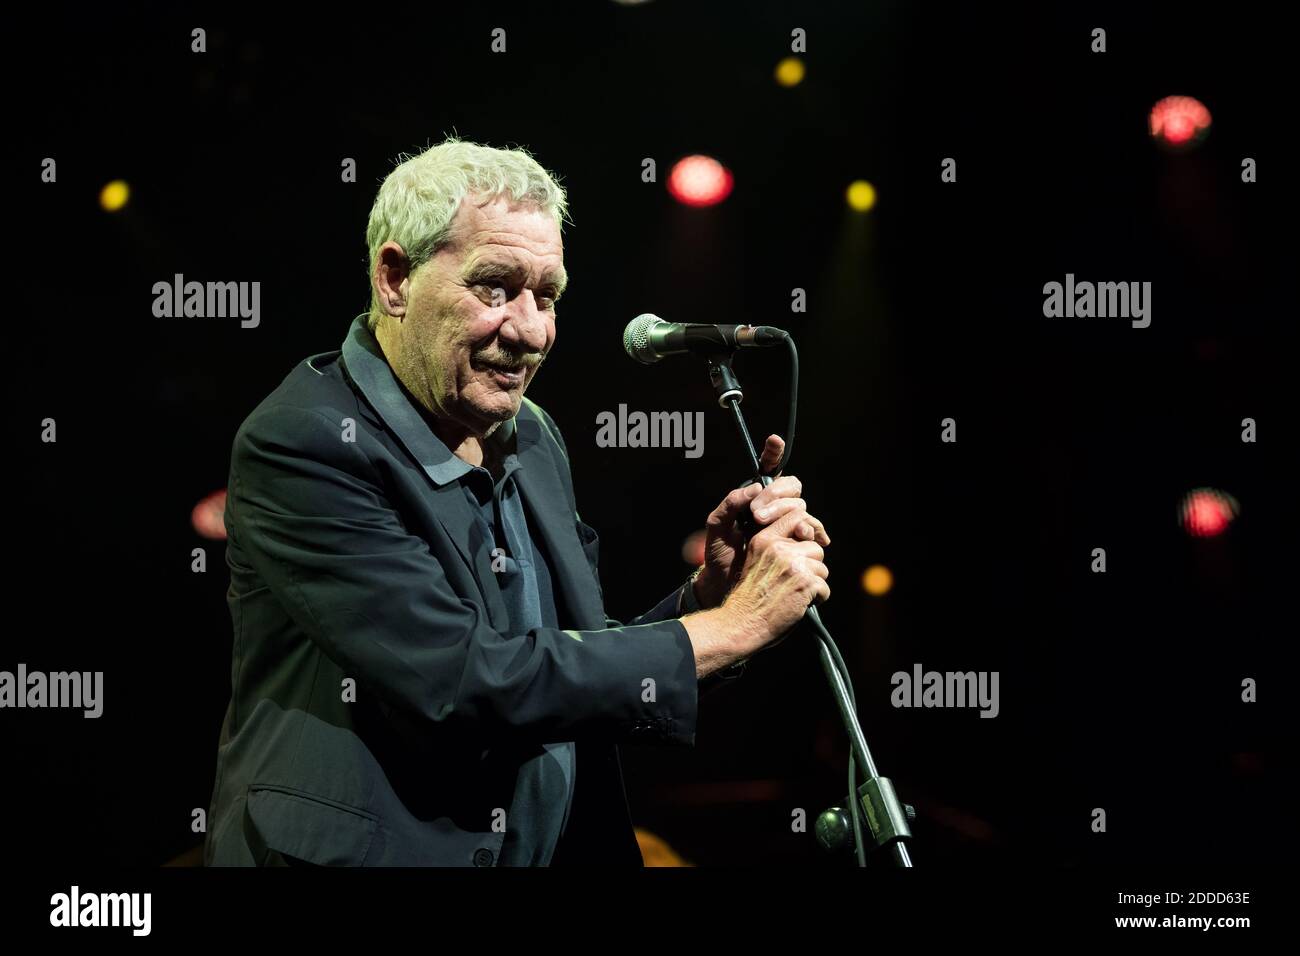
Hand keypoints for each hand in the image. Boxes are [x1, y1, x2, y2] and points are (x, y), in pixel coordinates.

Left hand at [692, 435, 829, 607]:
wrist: (727, 584)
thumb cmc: (719, 554)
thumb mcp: (717, 527)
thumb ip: (730, 504)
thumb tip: (756, 489)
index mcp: (755, 497)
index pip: (769, 469)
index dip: (773, 453)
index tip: (774, 440)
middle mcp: (774, 506)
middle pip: (791, 487)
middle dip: (777, 498)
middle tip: (758, 516)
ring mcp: (787, 523)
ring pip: (801, 508)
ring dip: (792, 517)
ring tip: (779, 533)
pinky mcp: (797, 541)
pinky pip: (813, 530)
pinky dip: (815, 531)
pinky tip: (816, 539)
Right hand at [721, 508, 831, 655]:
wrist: (742, 623)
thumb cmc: (750, 596)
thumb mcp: (755, 561)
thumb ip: (776, 547)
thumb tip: (808, 537)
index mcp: (764, 539)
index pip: (796, 516)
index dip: (807, 531)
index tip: (806, 545)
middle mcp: (779, 548)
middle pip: (815, 548)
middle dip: (810, 566)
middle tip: (794, 582)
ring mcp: (793, 565)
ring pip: (822, 569)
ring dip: (814, 584)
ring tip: (794, 594)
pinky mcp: (805, 583)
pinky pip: (824, 588)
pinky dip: (816, 599)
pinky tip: (799, 604)